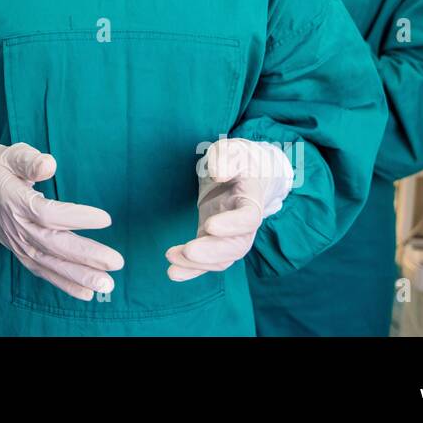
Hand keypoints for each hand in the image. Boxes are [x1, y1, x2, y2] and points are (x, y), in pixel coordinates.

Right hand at [0, 142, 123, 300]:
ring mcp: (17, 243)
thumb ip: (29, 160)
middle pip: (52, 245)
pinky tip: (86, 293)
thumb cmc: (1, 167)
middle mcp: (16, 226)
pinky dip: (63, 284)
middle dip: (85, 256)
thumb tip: (49, 164)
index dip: (76, 218)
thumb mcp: (12, 154)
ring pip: (49, 263)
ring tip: (106, 284)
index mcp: (15, 200)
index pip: (47, 214)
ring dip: (78, 276)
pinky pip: (42, 271)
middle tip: (115, 262)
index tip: (105, 219)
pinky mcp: (20, 252)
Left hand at [166, 138, 293, 281]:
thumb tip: (219, 172)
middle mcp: (245, 223)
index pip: (248, 218)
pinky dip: (192, 269)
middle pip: (236, 246)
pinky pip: (208, 261)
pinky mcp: (215, 240)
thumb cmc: (238, 159)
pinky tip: (173, 273)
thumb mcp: (232, 149)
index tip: (209, 225)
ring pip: (223, 259)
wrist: (245, 172)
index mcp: (252, 198)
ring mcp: (231, 234)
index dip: (232, 225)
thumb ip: (225, 158)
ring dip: (197, 264)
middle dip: (212, 252)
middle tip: (187, 251)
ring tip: (170, 258)